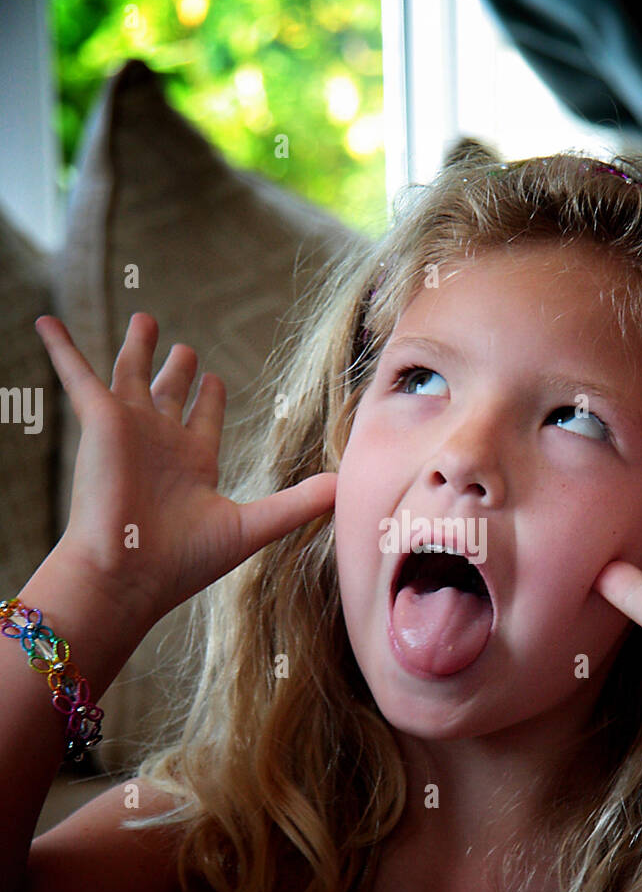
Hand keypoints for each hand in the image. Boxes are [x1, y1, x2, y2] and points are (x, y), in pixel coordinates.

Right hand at [35, 312, 336, 629]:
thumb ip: (298, 503)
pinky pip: (77, 374)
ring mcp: (129, 429)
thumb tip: (345, 487)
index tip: (214, 377)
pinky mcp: (100, 421)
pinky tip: (46, 319)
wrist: (129, 572)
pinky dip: (62, 347)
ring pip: (132, 375)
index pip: (202, 419)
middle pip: (169, 393)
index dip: (208, 397)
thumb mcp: (253, 526)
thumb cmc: (184, 560)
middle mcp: (160, 442)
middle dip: (177, 368)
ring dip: (138, 347)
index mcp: (193, 463)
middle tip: (185, 348)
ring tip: (145, 319)